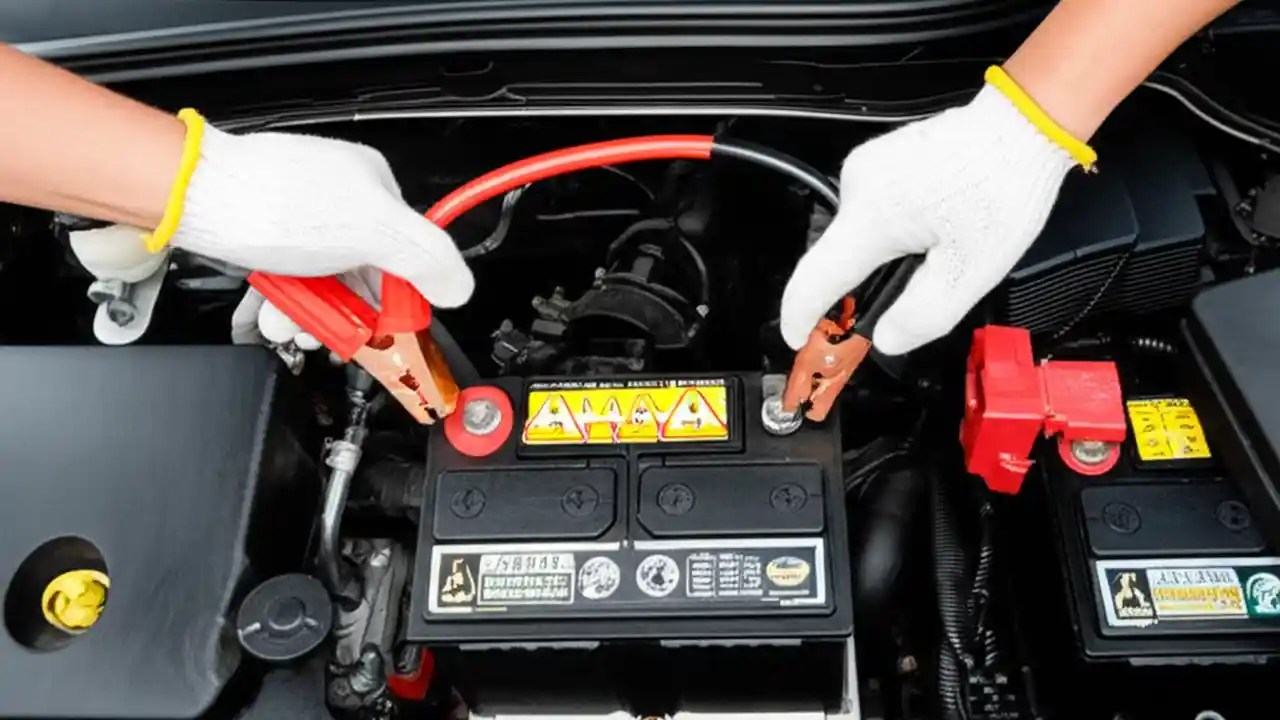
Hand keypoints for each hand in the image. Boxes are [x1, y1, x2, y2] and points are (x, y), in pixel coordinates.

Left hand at [175, 123, 470, 303]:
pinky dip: (284, 304)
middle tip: (333, 335)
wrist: (191, 198)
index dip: (398, 301)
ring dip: (312, 316)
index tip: (387, 332)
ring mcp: (300, 219)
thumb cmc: (272, 201)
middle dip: (348, 315)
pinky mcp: (265, 236)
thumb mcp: (373, 231)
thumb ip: (425, 259)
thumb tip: (460, 288)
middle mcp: (339, 200)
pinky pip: (288, 281)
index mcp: (375, 188)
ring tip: (295, 327)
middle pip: (364, 276)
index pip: (409, 255)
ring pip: (324, 284)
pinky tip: (275, 315)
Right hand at [779, 84, 1075, 354]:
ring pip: (859, 235)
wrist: (1022, 125)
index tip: (800, 339)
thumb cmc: (1003, 183)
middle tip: (904, 304)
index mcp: (874, 215)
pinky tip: (934, 225)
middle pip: (840, 258)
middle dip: (865, 286)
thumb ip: (922, 316)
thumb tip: (887, 339)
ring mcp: (866, 167)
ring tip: (937, 251)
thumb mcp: (971, 271)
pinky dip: (894, 230)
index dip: (801, 317)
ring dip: (885, 256)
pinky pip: (873, 210)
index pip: (814, 280)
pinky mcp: (879, 160)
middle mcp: (859, 185)